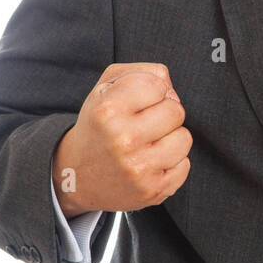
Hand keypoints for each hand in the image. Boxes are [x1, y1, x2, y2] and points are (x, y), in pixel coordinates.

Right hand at [51, 63, 191, 215]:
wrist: (77, 176)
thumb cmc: (98, 126)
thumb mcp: (105, 89)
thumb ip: (141, 73)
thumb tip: (171, 87)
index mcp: (108, 110)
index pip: (158, 85)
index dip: (152, 90)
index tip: (138, 102)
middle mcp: (123, 140)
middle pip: (176, 111)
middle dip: (164, 114)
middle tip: (144, 124)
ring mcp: (139, 168)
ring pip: (184, 138)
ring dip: (170, 139)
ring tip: (148, 144)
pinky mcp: (153, 190)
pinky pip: (185, 165)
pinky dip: (172, 163)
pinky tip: (150, 163)